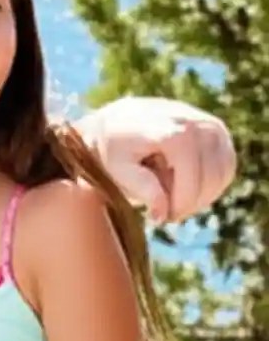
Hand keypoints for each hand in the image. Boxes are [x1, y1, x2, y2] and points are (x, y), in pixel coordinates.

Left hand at [80, 97, 236, 221]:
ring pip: (220, 176)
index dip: (181, 201)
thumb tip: (163, 214)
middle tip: (166, 214)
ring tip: (169, 196)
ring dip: (199, 195)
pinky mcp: (219, 133)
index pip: (191, 174)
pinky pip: (226, 170)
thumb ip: (142, 189)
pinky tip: (182, 186)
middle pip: (208, 178)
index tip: (163, 218)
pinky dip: (209, 185)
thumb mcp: (118, 169)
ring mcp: (211, 126)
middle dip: (189, 202)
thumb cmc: (115, 149)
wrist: (118, 122)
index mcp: (172, 129)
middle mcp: (196, 123)